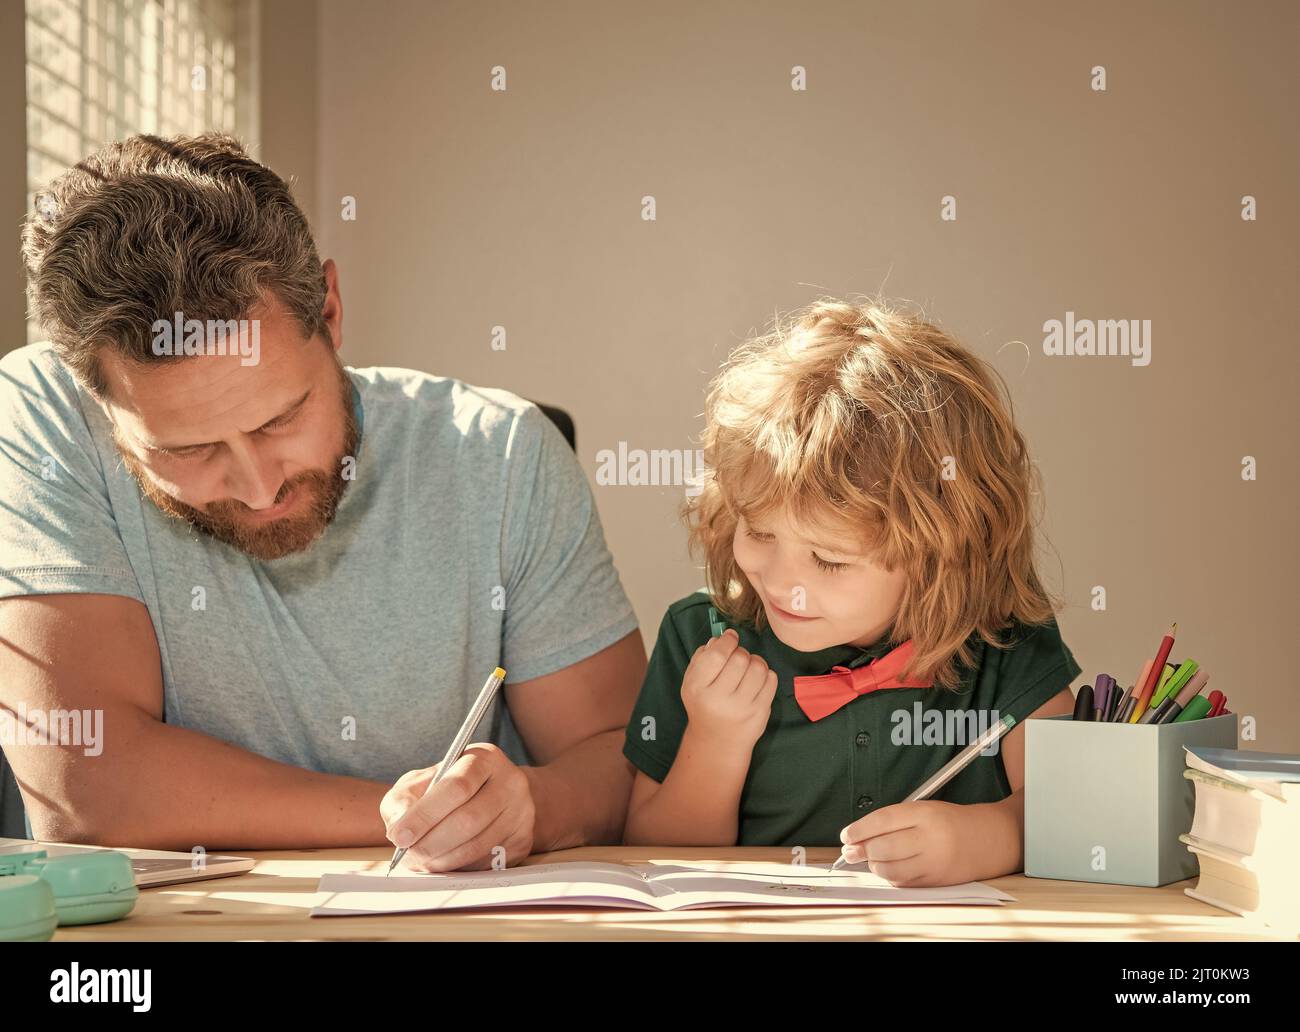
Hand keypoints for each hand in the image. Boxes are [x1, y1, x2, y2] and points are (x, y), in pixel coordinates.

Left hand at [381, 743, 534, 872]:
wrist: (493, 795)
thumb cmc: (449, 787)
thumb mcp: (422, 781)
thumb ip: (403, 799)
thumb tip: (399, 828)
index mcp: (484, 758)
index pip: (456, 787)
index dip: (425, 815)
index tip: (400, 836)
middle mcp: (510, 782)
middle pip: (469, 820)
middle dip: (431, 844)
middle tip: (408, 855)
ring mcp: (521, 813)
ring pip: (477, 846)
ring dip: (442, 861)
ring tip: (422, 861)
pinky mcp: (523, 840)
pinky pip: (487, 863)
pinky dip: (460, 868)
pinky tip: (445, 861)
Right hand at [680, 628, 777, 747]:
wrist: (717, 741)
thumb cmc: (705, 704)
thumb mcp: (692, 682)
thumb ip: (702, 657)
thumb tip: (722, 638)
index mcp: (698, 688)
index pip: (716, 655)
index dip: (727, 640)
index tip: (731, 638)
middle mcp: (719, 699)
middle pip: (740, 659)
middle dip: (741, 652)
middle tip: (738, 658)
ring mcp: (742, 708)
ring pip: (758, 667)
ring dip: (755, 661)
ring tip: (748, 668)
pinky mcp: (760, 712)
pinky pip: (771, 679)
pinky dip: (766, 674)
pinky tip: (756, 681)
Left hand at [837, 799, 1012, 886]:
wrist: (988, 839)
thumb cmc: (949, 822)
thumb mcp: (923, 810)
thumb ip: (892, 821)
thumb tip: (857, 838)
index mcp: (925, 813)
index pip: (883, 820)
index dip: (859, 829)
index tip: (846, 835)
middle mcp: (930, 838)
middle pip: (883, 848)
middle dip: (861, 851)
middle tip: (851, 851)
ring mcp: (934, 861)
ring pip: (890, 869)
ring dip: (874, 866)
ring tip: (872, 859)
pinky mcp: (936, 881)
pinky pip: (903, 882)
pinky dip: (890, 876)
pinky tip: (890, 867)